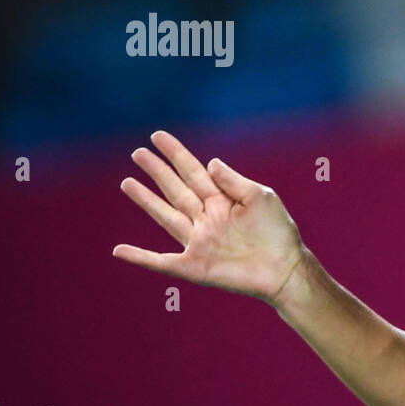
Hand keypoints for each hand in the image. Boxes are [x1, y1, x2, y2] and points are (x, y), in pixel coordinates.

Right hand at [113, 130, 305, 304]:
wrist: (285, 269)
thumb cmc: (279, 233)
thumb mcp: (261, 198)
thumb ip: (234, 181)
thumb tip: (210, 162)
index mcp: (222, 201)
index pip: (193, 172)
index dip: (175, 154)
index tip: (157, 136)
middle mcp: (206, 219)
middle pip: (175, 190)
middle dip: (157, 172)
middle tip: (137, 153)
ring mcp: (198, 242)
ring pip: (165, 217)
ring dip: (146, 201)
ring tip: (126, 183)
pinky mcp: (194, 266)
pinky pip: (160, 262)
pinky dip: (139, 257)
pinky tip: (118, 251)